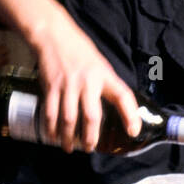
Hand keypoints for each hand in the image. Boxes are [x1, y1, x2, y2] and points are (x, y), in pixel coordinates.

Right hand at [31, 9, 140, 152]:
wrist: (54, 35)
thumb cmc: (79, 50)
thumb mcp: (99, 64)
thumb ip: (105, 85)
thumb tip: (114, 108)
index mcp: (104, 75)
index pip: (123, 96)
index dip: (130, 115)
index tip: (133, 131)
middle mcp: (87, 81)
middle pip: (91, 116)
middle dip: (90, 137)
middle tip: (90, 148)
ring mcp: (68, 85)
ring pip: (69, 119)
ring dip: (68, 137)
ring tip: (69, 148)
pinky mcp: (51, 86)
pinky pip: (51, 112)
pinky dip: (51, 127)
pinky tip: (53, 136)